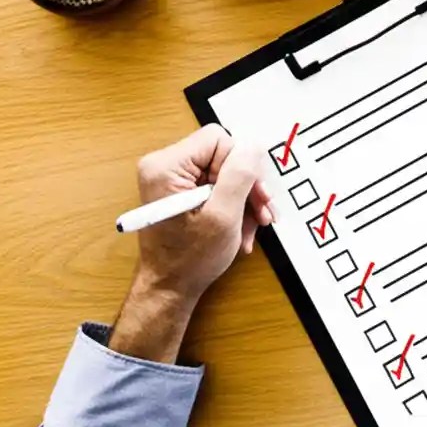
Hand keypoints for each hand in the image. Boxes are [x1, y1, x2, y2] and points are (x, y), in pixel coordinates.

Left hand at [109, 125, 274, 362]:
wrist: (170, 287)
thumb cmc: (187, 260)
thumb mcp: (223, 216)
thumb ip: (239, 176)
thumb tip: (254, 146)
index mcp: (165, 167)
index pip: (218, 139)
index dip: (241, 165)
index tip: (252, 194)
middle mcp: (164, 167)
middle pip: (223, 156)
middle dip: (247, 186)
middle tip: (263, 211)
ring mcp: (171, 179)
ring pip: (224, 172)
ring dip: (244, 199)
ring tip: (254, 225)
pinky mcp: (180, 191)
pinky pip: (216, 185)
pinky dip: (233, 205)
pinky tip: (241, 227)